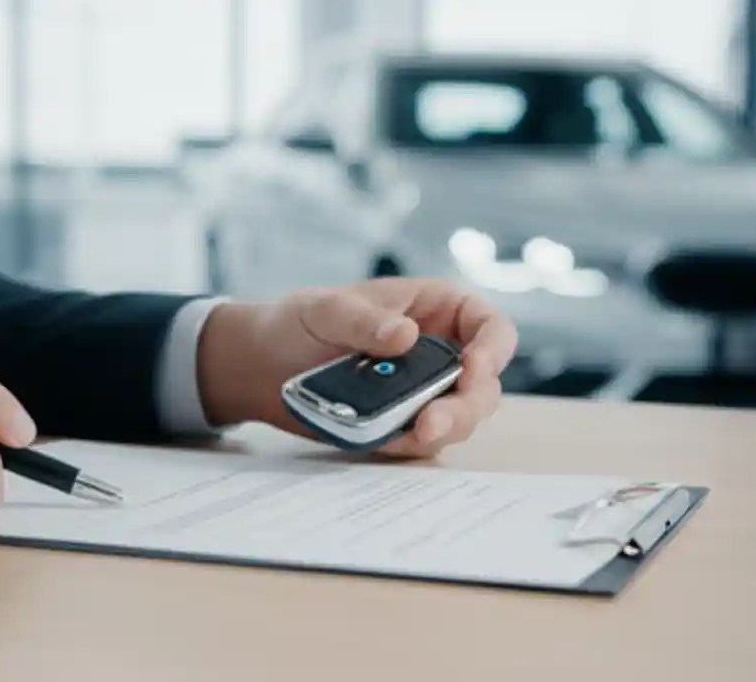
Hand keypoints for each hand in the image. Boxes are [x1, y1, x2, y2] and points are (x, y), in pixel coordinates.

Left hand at [198, 278, 517, 457]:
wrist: (262, 366)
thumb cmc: (299, 322)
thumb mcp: (326, 310)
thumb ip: (363, 320)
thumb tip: (405, 337)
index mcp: (437, 310)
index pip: (491, 328)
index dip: (493, 350)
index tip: (472, 369)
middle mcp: (441, 353)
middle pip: (484, 386)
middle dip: (466, 406)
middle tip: (431, 423)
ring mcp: (425, 393)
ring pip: (461, 419)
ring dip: (444, 430)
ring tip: (413, 434)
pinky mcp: (403, 425)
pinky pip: (425, 442)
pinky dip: (413, 445)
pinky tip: (391, 441)